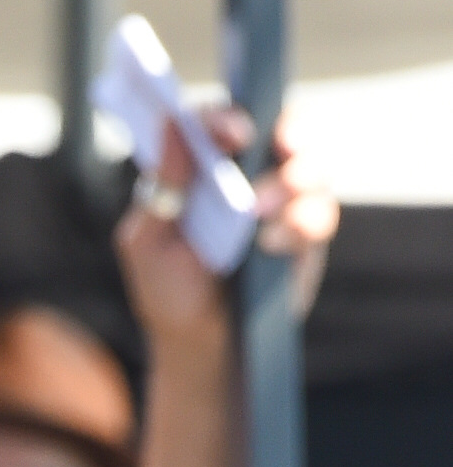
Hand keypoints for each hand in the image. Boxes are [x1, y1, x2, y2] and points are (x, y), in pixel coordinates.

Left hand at [116, 101, 338, 346]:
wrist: (203, 348)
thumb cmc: (168, 291)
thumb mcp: (146, 244)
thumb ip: (160, 187)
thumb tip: (173, 127)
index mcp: (207, 166)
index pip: (220, 122)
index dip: (227, 118)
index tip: (231, 134)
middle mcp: (252, 173)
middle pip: (285, 126)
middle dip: (289, 130)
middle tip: (278, 146)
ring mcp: (284, 201)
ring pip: (313, 164)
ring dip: (295, 179)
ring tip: (260, 211)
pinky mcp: (307, 236)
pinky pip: (321, 213)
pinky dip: (301, 223)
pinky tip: (272, 243)